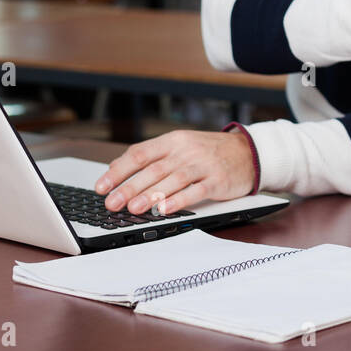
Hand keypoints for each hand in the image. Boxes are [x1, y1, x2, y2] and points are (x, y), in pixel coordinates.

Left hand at [94, 129, 255, 215]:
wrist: (248, 152)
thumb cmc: (209, 152)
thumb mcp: (180, 146)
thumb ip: (152, 156)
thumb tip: (117, 169)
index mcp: (173, 141)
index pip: (139, 154)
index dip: (118, 171)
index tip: (102, 187)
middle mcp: (186, 151)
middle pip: (152, 169)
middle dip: (128, 187)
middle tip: (112, 203)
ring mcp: (203, 165)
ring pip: (172, 179)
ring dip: (150, 195)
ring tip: (133, 208)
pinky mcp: (217, 180)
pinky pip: (195, 190)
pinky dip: (178, 200)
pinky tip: (164, 209)